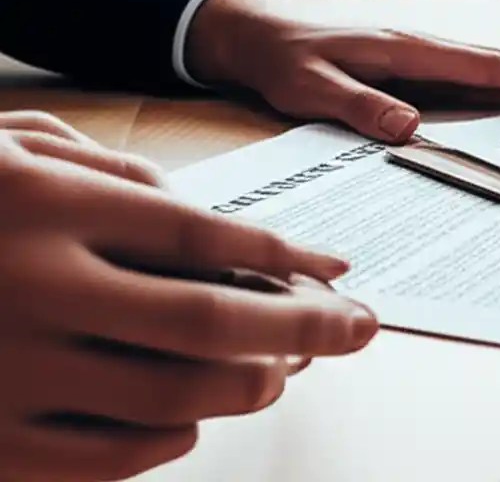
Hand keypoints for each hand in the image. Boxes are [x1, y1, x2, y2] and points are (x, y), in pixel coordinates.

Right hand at [0, 118, 376, 480]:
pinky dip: (174, 435)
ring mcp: (8, 373)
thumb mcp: (17, 150)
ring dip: (253, 384)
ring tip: (288, 369)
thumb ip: (111, 178)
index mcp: (42, 205)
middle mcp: (32, 288)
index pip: (204, 234)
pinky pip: (113, 455)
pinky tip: (195, 413)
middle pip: (211, 323)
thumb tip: (216, 226)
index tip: (341, 270)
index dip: (288, 255)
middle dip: (308, 328)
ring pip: (176, 395)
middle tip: (361, 330)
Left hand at [186, 0, 499, 143]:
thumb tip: (414, 129)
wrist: (257, 37)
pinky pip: (486, 82)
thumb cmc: (282, 63)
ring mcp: (433, 59)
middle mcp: (433, 49)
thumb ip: (358, 106)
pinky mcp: (426, 72)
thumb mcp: (309, 88)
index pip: (494, 68)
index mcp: (414, 51)